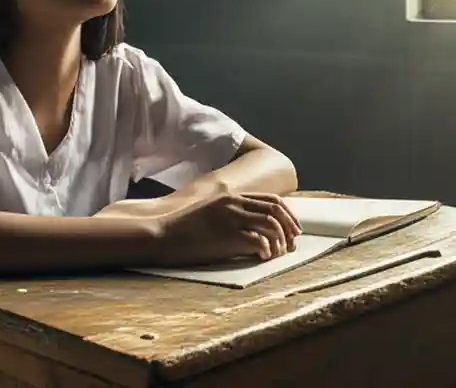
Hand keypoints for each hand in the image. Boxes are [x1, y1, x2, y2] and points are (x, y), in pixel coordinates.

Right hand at [147, 190, 302, 265]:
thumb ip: (230, 215)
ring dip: (281, 241)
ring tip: (280, 254)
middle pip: (276, 210)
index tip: (294, 230)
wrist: (161, 235)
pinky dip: (266, 250)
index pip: (271, 200)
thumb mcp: (209, 213)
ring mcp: (231, 219)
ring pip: (271, 225)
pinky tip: (264, 258)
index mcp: (231, 196)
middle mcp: (234, 204)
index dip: (288, 215)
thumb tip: (252, 229)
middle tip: (294, 243)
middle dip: (290, 227)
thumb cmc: (183, 230)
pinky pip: (258, 241)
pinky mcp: (227, 236)